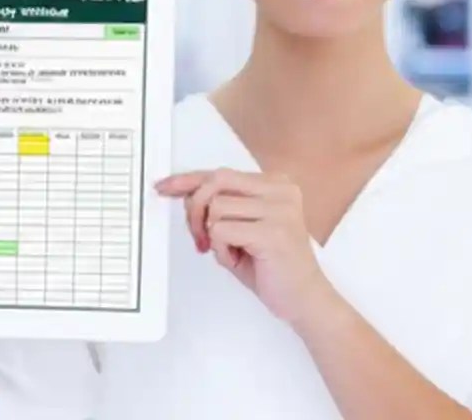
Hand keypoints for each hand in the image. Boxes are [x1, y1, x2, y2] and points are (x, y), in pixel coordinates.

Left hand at [156, 169, 335, 327]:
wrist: (305, 299)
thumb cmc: (272, 266)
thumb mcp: (242, 227)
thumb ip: (220, 207)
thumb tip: (183, 193)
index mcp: (275, 184)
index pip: (221, 173)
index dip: (188, 180)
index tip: (166, 186)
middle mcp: (280, 190)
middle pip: (215, 181)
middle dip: (196, 210)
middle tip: (199, 237)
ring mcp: (279, 209)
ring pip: (215, 207)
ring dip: (212, 235)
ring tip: (231, 251)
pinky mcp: (272, 231)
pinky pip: (221, 230)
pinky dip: (220, 249)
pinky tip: (238, 259)